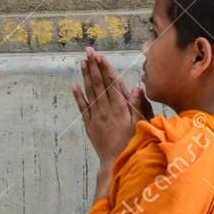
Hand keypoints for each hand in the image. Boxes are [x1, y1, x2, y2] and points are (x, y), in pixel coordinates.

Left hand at [72, 47, 140, 167]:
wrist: (115, 162)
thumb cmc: (131, 143)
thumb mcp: (139, 124)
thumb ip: (136, 106)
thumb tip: (135, 88)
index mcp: (119, 108)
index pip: (110, 84)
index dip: (105, 69)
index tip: (100, 56)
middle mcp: (105, 110)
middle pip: (98, 84)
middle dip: (93, 66)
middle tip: (89, 51)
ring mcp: (95, 117)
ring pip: (89, 92)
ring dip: (85, 76)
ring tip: (82, 62)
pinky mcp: (89, 124)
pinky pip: (82, 107)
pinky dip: (78, 96)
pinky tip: (74, 84)